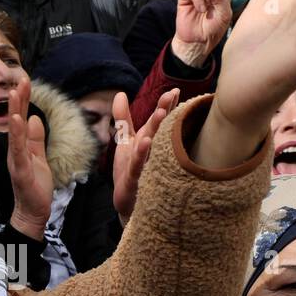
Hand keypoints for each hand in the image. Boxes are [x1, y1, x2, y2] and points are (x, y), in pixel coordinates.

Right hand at [6, 76, 51, 238]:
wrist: (33, 212)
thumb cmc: (36, 187)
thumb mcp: (38, 157)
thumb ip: (35, 139)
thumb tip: (33, 117)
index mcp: (20, 146)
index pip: (21, 118)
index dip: (23, 100)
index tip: (25, 80)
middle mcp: (14, 150)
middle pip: (15, 120)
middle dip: (18, 99)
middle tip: (20, 78)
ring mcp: (16, 160)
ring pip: (14, 132)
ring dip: (14, 111)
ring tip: (15, 92)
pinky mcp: (20, 171)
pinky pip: (18, 150)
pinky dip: (17, 134)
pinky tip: (18, 120)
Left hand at [112, 88, 177, 224]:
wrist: (129, 205)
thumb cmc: (130, 172)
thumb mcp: (125, 142)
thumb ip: (123, 119)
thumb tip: (120, 93)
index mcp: (151, 142)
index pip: (160, 121)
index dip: (167, 105)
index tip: (174, 90)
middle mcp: (152, 153)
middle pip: (160, 129)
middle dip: (165, 112)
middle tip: (172, 94)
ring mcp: (146, 167)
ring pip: (153, 146)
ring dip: (157, 130)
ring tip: (161, 113)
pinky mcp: (135, 180)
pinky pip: (137, 165)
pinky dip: (141, 154)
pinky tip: (145, 141)